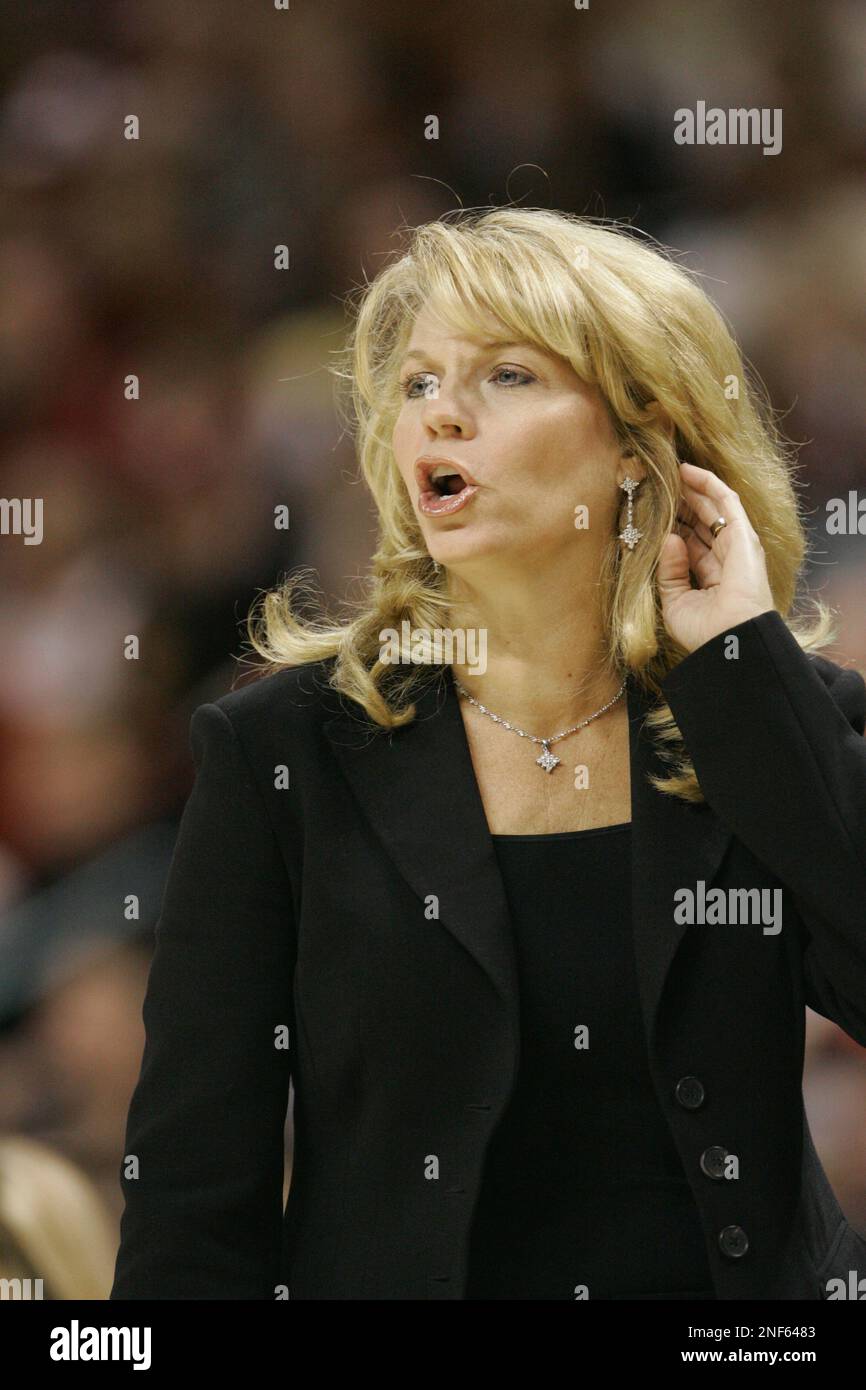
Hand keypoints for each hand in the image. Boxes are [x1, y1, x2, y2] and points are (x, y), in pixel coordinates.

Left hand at [656, 461, 775, 653]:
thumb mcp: (675, 602)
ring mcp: (737, 546)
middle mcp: (727, 560)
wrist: (730, 639)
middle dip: (681, 506)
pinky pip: (726, 500)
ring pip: (712, 508)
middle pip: (702, 524)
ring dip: (691, 490)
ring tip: (668, 474)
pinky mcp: (743, 534)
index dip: (673, 528)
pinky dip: (707, 483)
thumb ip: (669, 572)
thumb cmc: (704, 631)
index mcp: (712, 579)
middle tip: (658, 488)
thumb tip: (668, 538)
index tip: (651, 514)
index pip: (691, 545)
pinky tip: (686, 470)